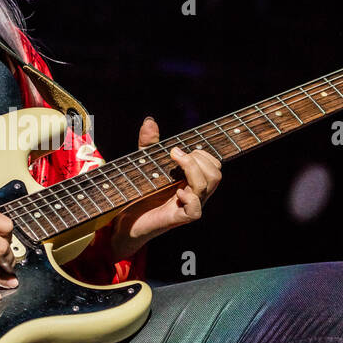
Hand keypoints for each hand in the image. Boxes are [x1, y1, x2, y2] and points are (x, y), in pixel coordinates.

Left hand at [109, 116, 221, 260]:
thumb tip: (150, 121)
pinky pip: (196, 210)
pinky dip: (189, 197)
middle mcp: (196, 194)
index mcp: (193, 181)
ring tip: (174, 164)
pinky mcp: (178, 219)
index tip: (179, 150)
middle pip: (216, 173)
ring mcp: (189, 207)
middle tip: (175, 156)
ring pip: (208, 185)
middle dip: (198, 158)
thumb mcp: (144, 163)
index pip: (214, 165)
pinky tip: (176, 191)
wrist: (125, 221)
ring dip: (193, 169)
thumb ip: (149, 144)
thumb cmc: (138, 194)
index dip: (203, 154)